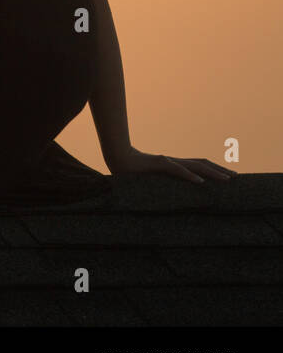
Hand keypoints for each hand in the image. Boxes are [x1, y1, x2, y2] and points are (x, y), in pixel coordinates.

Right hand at [106, 146, 234, 183]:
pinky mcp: (159, 164)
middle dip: (220, 170)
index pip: (198, 165)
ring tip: (227, 179)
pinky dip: (190, 176)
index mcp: (174, 164)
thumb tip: (170, 194)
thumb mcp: (151, 179)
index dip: (214, 169)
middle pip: (202, 164)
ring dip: (212, 173)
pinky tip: (200, 182)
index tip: (228, 176)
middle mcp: (174, 161)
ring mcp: (168, 161)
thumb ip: (161, 183)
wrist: (116, 158)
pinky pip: (178, 170)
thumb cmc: (131, 170)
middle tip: (236, 177)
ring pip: (195, 166)